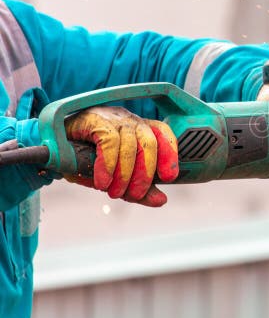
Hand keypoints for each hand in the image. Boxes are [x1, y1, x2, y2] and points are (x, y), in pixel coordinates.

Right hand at [64, 106, 179, 206]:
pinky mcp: (93, 119)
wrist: (51, 151)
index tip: (169, 177)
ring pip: (130, 144)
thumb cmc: (87, 162)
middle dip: (144, 173)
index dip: (169, 154)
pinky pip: (109, 142)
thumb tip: (162, 201)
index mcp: (139, 129)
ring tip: (114, 192)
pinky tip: (101, 181)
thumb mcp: (117, 179)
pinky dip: (108, 165)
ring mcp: (112, 116)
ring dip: (124, 174)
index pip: (163, 134)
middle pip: (148, 143)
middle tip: (133, 194)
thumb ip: (140, 190)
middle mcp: (129, 119)